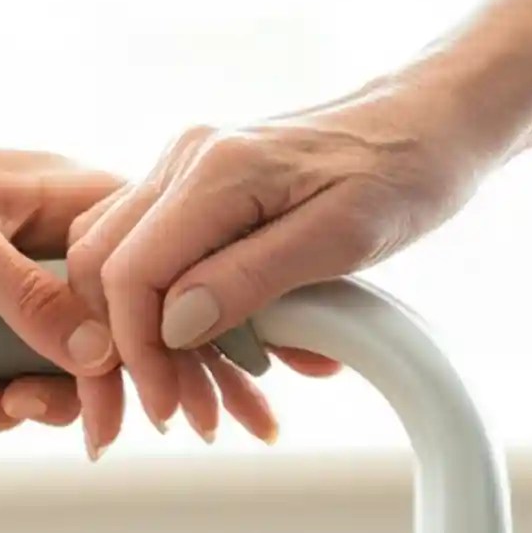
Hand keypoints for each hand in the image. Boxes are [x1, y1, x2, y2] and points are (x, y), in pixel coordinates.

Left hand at [0, 143, 123, 435]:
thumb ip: (32, 298)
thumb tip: (99, 352)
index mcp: (53, 200)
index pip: (127, 265)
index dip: (132, 325)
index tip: (114, 378)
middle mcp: (30, 245)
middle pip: (86, 334)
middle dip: (51, 381)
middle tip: (18, 402)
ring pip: (31, 367)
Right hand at [68, 78, 491, 438]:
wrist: (427, 122)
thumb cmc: (403, 173)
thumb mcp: (342, 237)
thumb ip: (251, 278)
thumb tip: (175, 325)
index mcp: (214, 170)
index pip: (130, 272)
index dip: (137, 349)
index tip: (168, 404)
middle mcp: (184, 161)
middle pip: (103, 265)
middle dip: (125, 349)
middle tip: (169, 410)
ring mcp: (185, 169)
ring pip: (120, 261)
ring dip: (144, 334)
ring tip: (197, 394)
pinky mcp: (197, 187)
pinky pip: (155, 252)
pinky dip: (168, 309)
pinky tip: (216, 350)